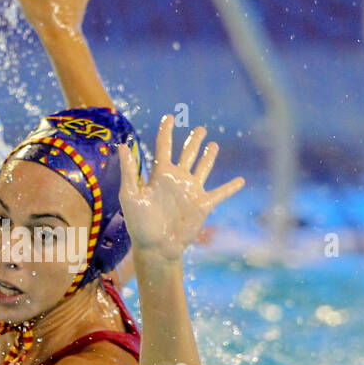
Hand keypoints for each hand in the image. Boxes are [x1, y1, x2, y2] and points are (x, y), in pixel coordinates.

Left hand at [118, 115, 244, 260]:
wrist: (156, 247)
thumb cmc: (140, 224)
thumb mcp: (131, 196)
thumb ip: (129, 171)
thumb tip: (122, 146)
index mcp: (160, 175)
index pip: (164, 146)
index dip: (167, 131)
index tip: (170, 117)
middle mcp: (177, 180)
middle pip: (187, 153)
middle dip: (193, 140)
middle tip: (200, 128)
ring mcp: (191, 191)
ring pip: (203, 168)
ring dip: (208, 156)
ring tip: (213, 144)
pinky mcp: (203, 205)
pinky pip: (220, 193)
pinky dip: (231, 187)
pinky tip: (241, 181)